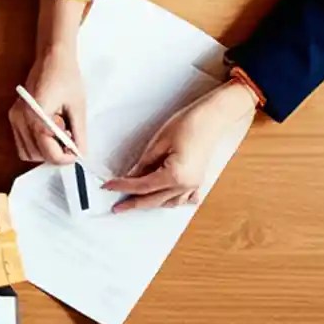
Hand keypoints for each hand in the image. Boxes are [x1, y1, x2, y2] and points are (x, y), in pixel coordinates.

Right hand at [9, 46, 86, 163]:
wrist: (52, 57)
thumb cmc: (65, 76)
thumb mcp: (78, 107)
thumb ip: (78, 134)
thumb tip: (80, 153)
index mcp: (37, 116)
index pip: (49, 152)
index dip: (65, 158)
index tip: (76, 154)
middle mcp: (21, 119)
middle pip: (37, 155)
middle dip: (55, 154)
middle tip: (70, 143)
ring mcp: (15, 118)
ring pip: (28, 153)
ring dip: (45, 151)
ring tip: (59, 134)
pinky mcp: (14, 116)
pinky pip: (22, 143)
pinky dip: (35, 145)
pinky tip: (49, 132)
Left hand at [103, 80, 257, 211]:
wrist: (214, 116)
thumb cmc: (189, 124)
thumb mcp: (158, 143)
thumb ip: (143, 165)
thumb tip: (129, 177)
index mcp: (175, 175)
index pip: (141, 186)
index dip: (123, 187)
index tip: (108, 187)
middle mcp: (186, 185)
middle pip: (153, 200)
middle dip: (133, 203)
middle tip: (117, 207)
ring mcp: (194, 185)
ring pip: (167, 203)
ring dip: (151, 203)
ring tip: (135, 200)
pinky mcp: (198, 180)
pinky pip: (184, 199)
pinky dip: (171, 201)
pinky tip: (163, 198)